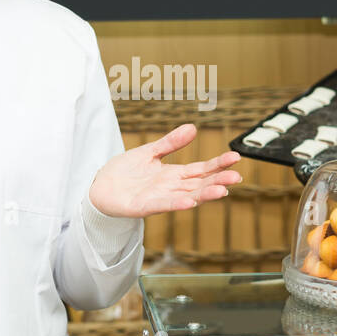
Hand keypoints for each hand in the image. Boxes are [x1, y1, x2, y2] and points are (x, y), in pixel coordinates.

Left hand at [88, 123, 240, 217]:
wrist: (99, 186)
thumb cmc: (124, 172)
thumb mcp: (150, 152)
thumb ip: (171, 143)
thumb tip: (193, 128)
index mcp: (174, 174)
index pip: (201, 169)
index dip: (218, 164)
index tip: (236, 158)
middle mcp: (170, 187)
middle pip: (199, 184)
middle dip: (218, 181)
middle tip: (237, 177)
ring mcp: (158, 198)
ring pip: (186, 196)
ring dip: (204, 194)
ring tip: (222, 191)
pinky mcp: (143, 207)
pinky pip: (162, 205)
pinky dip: (176, 203)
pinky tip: (189, 202)